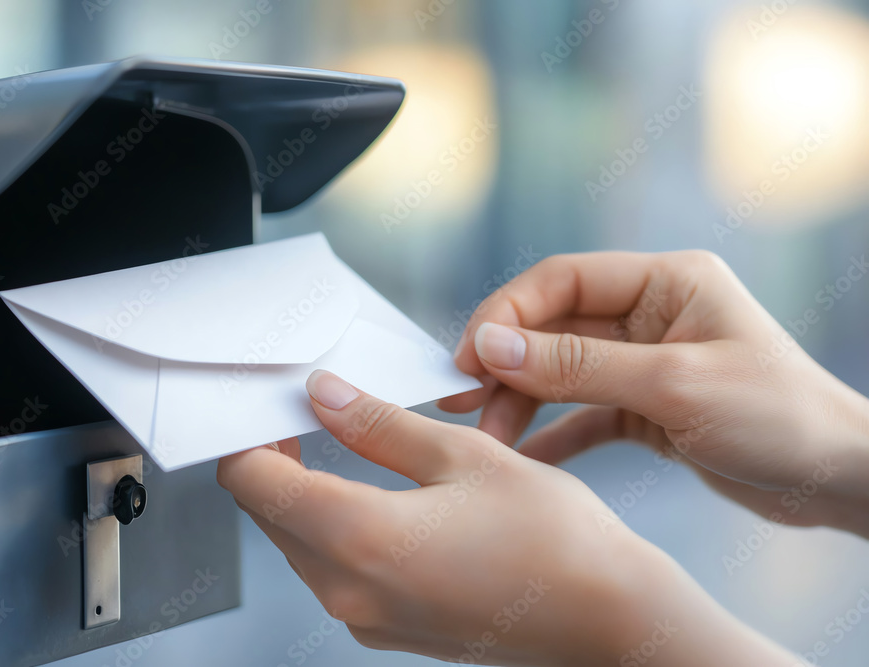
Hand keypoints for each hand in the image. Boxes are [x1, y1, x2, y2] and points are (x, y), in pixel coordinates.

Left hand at [218, 371, 797, 665]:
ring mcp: (367, 618)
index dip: (249, 436)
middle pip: (270, 514)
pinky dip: (335, 527)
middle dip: (276, 458)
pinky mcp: (388, 628)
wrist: (608, 619)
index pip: (254, 483)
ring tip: (344, 441)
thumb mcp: (463, 456)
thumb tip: (324, 396)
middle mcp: (348, 591)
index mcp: (359, 540)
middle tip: (309, 410)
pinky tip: (374, 493)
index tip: (268, 405)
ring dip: (305, 492)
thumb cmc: (553, 538)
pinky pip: (334, 571)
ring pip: (299, 542)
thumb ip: (379, 425)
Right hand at [440, 250, 868, 536]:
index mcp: (667, 281)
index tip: (469, 358)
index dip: (508, 314)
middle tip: (462, 400)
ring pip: (560, 370)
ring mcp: (646, 360)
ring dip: (521, 400)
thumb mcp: (673, 386)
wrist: (838, 479)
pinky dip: (553, 433)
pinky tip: (524, 456)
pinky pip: (583, 412)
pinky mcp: (646, 406)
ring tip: (489, 436)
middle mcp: (652, 313)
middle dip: (506, 363)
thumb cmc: (779, 417)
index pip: (562, 280)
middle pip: (554, 326)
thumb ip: (577, 364)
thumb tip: (492, 344)